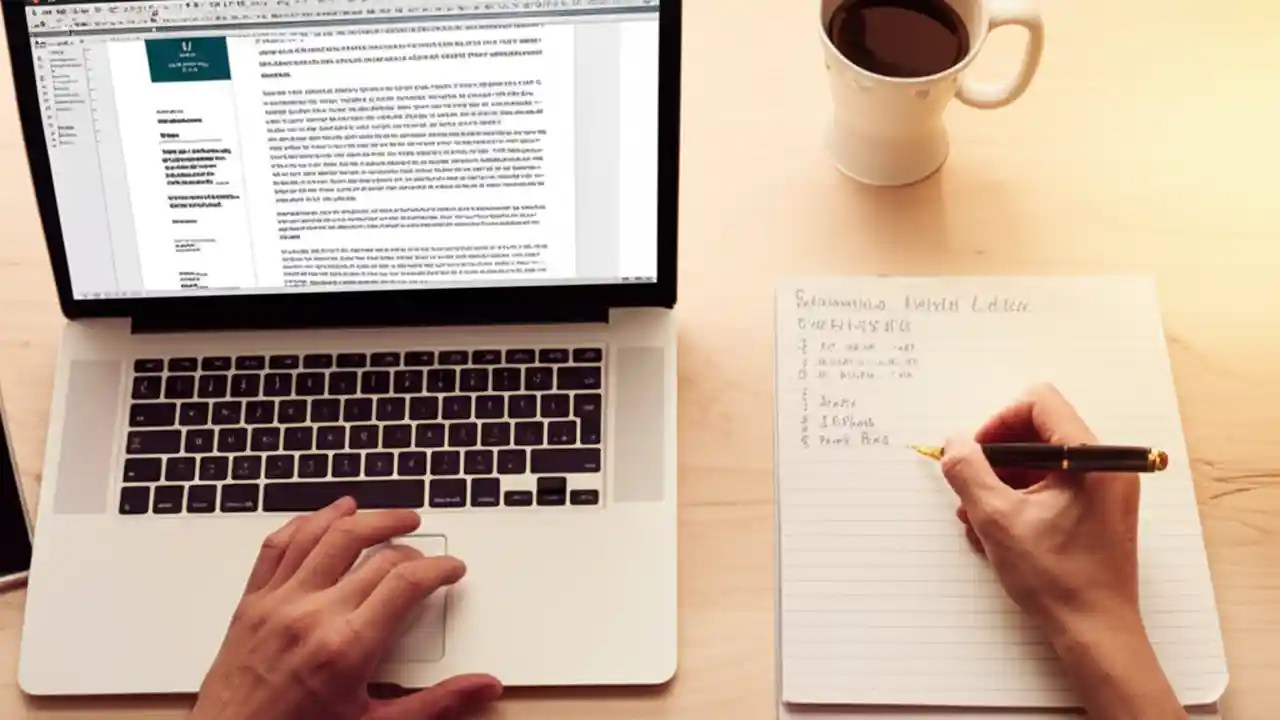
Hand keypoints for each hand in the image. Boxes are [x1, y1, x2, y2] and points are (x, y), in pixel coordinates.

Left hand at [191, 498, 501, 719]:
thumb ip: (435, 703)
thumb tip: (482, 687)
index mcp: (347, 648)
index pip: (406, 582)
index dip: (439, 568)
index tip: (452, 569)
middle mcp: (311, 616)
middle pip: (374, 554)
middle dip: (410, 546)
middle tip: (426, 553)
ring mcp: (278, 604)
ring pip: (328, 535)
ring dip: (366, 517)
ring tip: (392, 516)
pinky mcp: (251, 602)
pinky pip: (279, 546)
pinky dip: (307, 523)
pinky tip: (326, 517)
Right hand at [941, 384, 1185, 718]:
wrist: (1095, 632)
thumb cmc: (1056, 579)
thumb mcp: (997, 520)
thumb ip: (969, 471)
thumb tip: (954, 442)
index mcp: (1091, 459)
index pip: (1039, 403)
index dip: (998, 422)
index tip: (975, 454)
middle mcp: (1105, 466)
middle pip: (1039, 430)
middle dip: (996, 455)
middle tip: (971, 486)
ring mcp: (1104, 490)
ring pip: (1042, 460)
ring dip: (1003, 479)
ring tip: (976, 514)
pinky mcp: (1097, 510)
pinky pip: (1053, 485)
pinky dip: (1020, 497)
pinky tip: (996, 528)